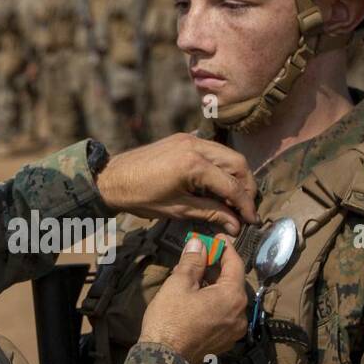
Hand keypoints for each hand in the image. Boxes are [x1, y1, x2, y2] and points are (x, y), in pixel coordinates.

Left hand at [95, 133, 257, 234]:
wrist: (112, 178)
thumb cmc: (140, 197)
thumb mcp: (177, 209)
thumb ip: (210, 213)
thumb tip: (235, 225)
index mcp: (193, 164)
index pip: (231, 185)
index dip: (245, 205)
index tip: (251, 220)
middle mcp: (196, 145)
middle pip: (237, 163)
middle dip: (246, 187)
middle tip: (245, 208)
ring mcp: (190, 139)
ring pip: (228, 154)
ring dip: (236, 176)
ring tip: (234, 199)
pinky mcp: (184, 138)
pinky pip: (213, 150)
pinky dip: (222, 166)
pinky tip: (218, 184)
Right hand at [139, 236, 247, 363]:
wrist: (164, 361)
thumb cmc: (169, 320)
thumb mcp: (179, 284)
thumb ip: (193, 261)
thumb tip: (198, 244)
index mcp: (233, 296)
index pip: (235, 264)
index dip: (225, 248)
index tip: (216, 238)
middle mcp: (240, 314)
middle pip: (233, 283)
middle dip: (218, 268)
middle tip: (201, 258)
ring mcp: (234, 331)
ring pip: (228, 300)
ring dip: (215, 287)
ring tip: (194, 279)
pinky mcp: (225, 342)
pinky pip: (224, 315)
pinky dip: (214, 304)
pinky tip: (197, 301)